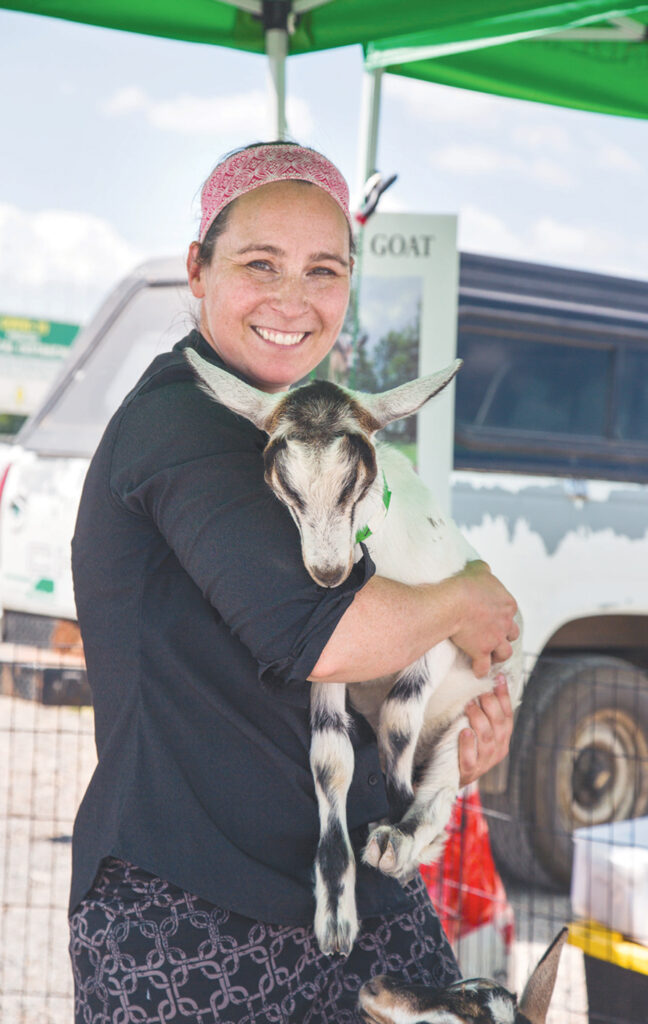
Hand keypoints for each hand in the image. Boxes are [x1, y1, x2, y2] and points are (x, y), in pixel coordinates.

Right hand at [451, 560, 518, 677]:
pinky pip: (484, 667)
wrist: (453, 602)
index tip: (493, 618)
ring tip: (490, 657)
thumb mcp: (478, 569)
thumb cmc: (465, 584)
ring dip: (498, 655)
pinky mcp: (482, 651)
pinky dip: (480, 670)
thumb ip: (484, 570)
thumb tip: (485, 568)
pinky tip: (476, 670)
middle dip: (505, 637)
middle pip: (512, 634)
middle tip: (494, 637)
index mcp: (508, 604)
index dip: (502, 616)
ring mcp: (495, 639)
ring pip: (505, 653)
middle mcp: (505, 623)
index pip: (510, 613)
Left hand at [458, 677, 512, 786]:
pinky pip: (470, 757)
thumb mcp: (478, 729)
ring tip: (469, 705)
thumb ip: (484, 712)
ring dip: (478, 719)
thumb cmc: (464, 746)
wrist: (449, 776)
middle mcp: (498, 750)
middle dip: (491, 705)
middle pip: (499, 724)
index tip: (499, 677)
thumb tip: (485, 683)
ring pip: (487, 738)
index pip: (507, 714)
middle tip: (480, 691)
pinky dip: (468, 744)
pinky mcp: (469, 771)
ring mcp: (485, 762)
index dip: (504, 696)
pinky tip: (464, 731)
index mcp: (503, 738)